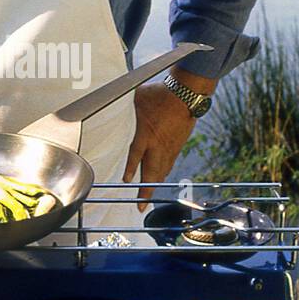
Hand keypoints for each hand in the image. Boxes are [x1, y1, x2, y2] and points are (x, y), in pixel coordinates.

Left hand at [123, 84, 197, 211]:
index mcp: (146, 132)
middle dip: (146, 190)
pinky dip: (164, 172)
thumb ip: (125, 107)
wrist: (188, 93)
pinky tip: (161, 177)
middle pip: (151, 172)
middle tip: (141, 206)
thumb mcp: (137, 97)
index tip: (127, 180)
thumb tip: (110, 102)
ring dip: (155, 184)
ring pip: (162, 170)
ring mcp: (170, 146)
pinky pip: (170, 163)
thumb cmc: (162, 93)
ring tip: (149, 197)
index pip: (136, 154)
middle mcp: (158, 143)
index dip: (132, 168)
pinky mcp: (179, 144)